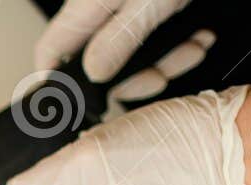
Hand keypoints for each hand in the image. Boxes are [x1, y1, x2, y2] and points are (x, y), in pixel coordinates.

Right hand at [35, 0, 212, 100]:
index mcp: (87, 6)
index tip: (76, 108)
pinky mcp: (155, 8)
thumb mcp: (149, 3)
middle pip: (99, 60)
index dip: (56, 83)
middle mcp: (103, 9)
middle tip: (157, 80)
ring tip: (192, 50)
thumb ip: (118, 40)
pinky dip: (179, 43)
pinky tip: (199, 36)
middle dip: (132, 77)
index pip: (51, 51)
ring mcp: (129, 9)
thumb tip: (92, 76)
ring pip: (134, 53)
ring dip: (166, 61)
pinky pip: (157, 37)